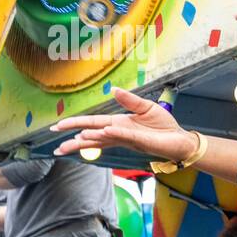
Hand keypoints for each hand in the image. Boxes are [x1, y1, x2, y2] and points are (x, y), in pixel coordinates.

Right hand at [52, 87, 196, 160]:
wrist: (179, 138)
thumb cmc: (163, 126)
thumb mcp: (146, 107)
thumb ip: (129, 100)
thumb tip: (113, 90)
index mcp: (118, 124)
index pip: (93, 123)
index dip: (76, 124)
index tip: (58, 126)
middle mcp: (119, 133)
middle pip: (92, 136)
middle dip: (74, 140)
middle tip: (57, 147)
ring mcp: (128, 139)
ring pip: (103, 140)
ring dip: (87, 141)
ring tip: (69, 144)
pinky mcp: (139, 141)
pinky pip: (123, 136)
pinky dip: (112, 134)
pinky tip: (102, 132)